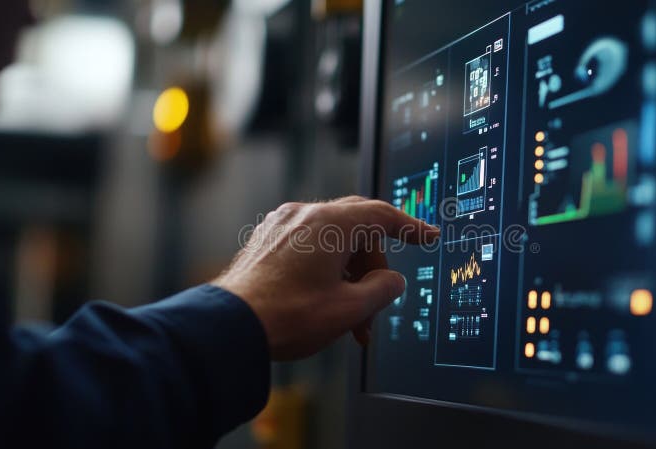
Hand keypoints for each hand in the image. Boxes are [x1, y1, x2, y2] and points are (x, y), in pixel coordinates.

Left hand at [213, 197, 439, 360]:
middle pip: (358, 232)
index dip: (410, 227)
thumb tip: (392, 280)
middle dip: (372, 270)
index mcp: (329, 224)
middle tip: (374, 306)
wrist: (228, 327)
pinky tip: (322, 301)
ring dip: (347, 276)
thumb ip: (383, 289)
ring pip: (333, 242)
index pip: (382, 215)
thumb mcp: (349, 309)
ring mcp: (282, 225)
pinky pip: (309, 246)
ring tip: (346, 318)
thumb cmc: (285, 317)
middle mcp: (305, 215)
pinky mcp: (267, 240)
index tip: (427, 237)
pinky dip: (324, 270)